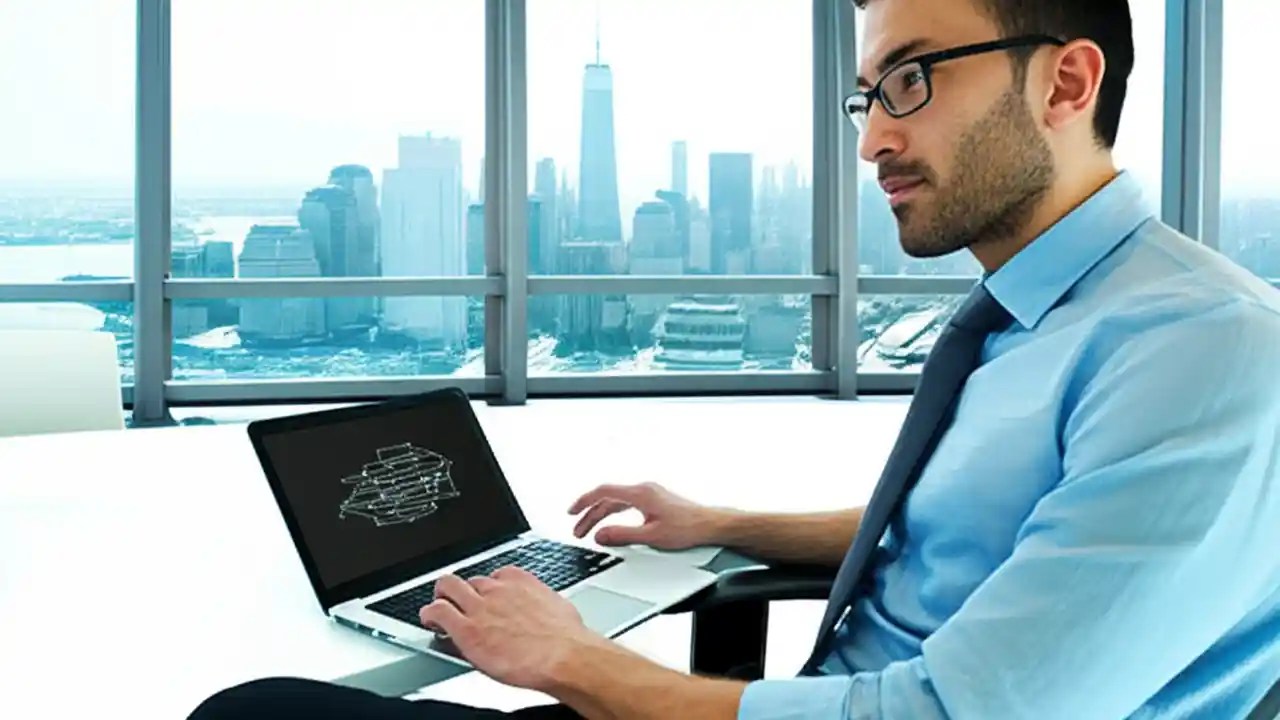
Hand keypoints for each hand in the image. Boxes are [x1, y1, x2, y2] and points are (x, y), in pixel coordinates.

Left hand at [419, 567, 597, 690]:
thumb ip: (539, 604)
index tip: (485, 597)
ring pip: (448, 586)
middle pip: (468, 579)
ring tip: (440, 609)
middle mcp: (498, 589)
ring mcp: (480, 606)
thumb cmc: (566, 638)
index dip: (486, 588)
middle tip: (456, 601)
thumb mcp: (556, 607)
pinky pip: (437, 610)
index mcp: (521, 582)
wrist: (564, 656)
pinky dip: (429, 613)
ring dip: (443, 597)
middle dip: (460, 589)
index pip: (495, 575)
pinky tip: (429, 619)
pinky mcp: (466, 628)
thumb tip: (542, 609)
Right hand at [567, 482, 724, 549]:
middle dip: (590, 514)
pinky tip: (611, 523)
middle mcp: (644, 490)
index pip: (604, 492)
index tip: (572, 512)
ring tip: (589, 530)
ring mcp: (650, 494)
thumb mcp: (651, 536)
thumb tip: (600, 536)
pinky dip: (614, 513)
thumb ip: (622, 536)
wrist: (710, 525)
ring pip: (617, 501)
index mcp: (640, 494)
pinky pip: (627, 503)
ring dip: (601, 515)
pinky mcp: (654, 500)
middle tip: (578, 530)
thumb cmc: (687, 529)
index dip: (584, 502)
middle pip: (608, 498)